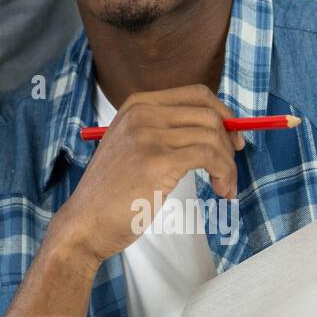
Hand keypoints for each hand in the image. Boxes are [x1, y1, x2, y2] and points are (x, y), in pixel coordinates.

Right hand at [49, 83, 242, 263]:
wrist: (85, 222)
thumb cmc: (112, 193)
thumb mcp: (132, 147)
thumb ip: (163, 131)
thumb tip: (217, 129)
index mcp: (136, 105)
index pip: (197, 94)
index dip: (223, 115)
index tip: (231, 140)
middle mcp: (142, 114)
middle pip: (209, 114)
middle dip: (229, 142)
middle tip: (230, 169)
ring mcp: (148, 136)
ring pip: (212, 136)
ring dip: (228, 164)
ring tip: (225, 186)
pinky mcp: (157, 161)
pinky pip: (209, 157)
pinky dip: (224, 173)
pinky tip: (221, 190)